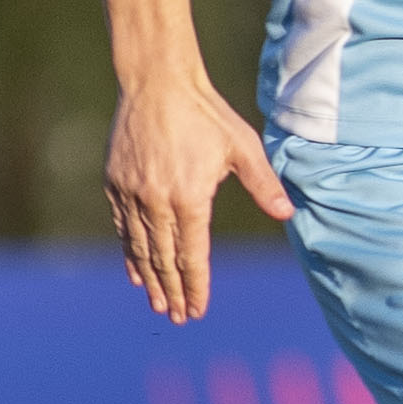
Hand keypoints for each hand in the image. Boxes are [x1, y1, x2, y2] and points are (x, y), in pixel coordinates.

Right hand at [103, 78, 289, 322]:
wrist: (157, 86)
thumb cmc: (207, 116)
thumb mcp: (244, 148)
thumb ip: (265, 185)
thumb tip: (288, 214)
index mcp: (189, 197)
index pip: (193, 255)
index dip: (196, 286)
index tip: (198, 310)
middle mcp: (156, 201)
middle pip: (164, 258)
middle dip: (172, 291)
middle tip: (177, 317)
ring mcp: (131, 193)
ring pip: (141, 247)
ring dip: (150, 278)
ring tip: (158, 303)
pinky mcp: (115, 184)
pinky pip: (124, 227)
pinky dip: (130, 252)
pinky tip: (136, 270)